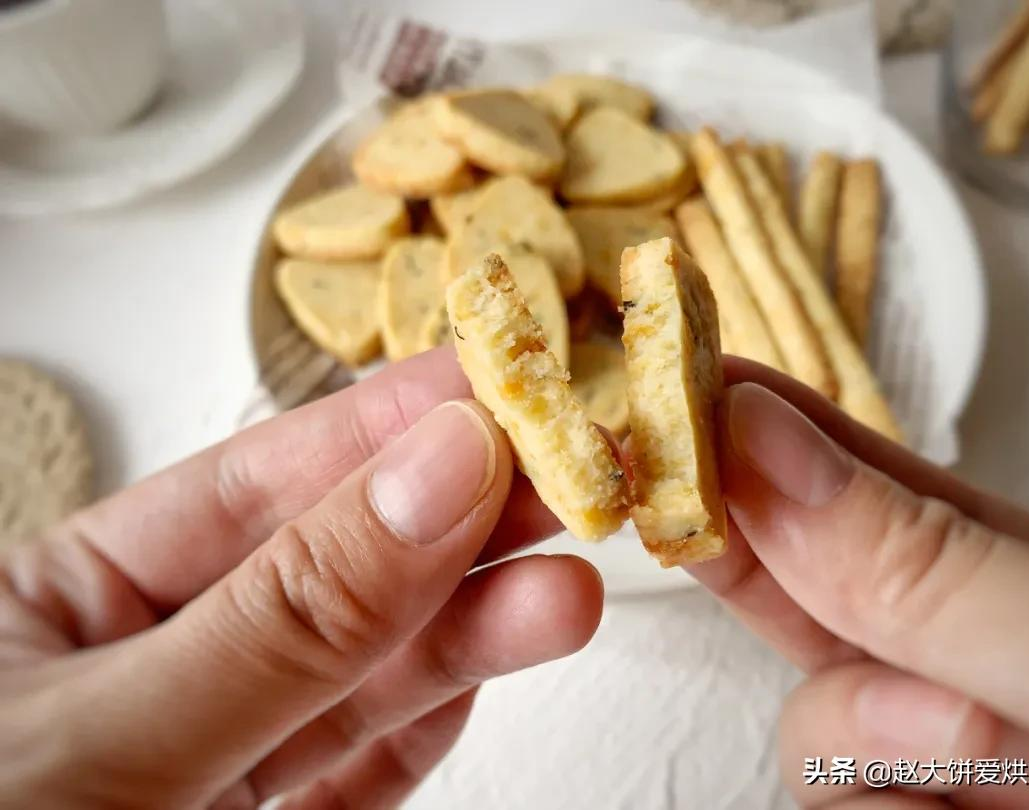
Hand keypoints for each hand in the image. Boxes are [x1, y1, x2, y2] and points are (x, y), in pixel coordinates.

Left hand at [0, 348, 597, 809]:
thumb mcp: (106, 736)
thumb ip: (283, 614)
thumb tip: (434, 474)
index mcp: (72, 599)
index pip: (252, 483)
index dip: (377, 427)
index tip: (489, 388)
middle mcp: (157, 665)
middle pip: (332, 565)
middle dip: (454, 515)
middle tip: (564, 473)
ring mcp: (221, 756)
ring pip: (368, 668)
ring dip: (475, 621)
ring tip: (570, 585)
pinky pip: (368, 763)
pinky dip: (437, 713)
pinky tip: (499, 649)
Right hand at [693, 358, 1028, 808]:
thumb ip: (919, 557)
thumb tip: (755, 443)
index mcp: (967, 546)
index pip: (811, 451)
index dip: (724, 419)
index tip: (654, 405)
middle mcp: (926, 633)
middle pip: (771, 576)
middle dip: (732, 559)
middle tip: (690, 529)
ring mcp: (913, 739)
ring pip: (799, 723)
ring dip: (857, 739)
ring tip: (971, 745)